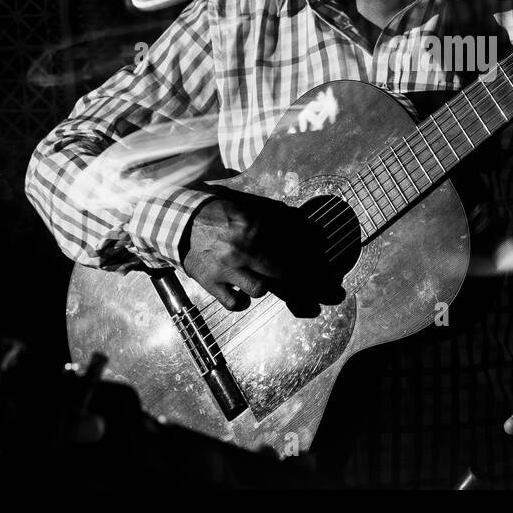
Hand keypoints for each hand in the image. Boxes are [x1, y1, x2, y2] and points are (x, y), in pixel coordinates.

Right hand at [182, 191, 345, 316]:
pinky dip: (242, 300)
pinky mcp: (210, 282)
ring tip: (261, 278)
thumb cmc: (220, 213)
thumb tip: (312, 234)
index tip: (334, 282)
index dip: (317, 266)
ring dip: (266, 286)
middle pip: (286, 274)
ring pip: (261, 290)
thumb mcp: (252, 208)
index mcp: (256, 226)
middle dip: (312, 287)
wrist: (179, 220)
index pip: (295, 249)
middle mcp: (244, 249)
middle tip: (332, 296)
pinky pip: (236, 304)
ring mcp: (227, 268)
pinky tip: (242, 291)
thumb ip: (282, 220)